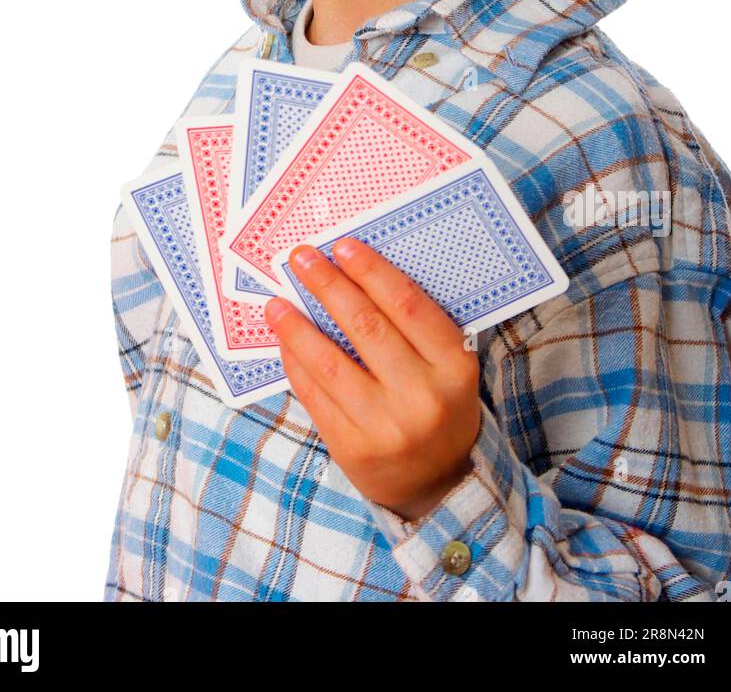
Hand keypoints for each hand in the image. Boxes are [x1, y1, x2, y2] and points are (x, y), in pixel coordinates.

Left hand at [263, 237, 480, 522]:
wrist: (440, 484)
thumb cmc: (439, 406)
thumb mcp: (447, 366)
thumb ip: (412, 328)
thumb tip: (351, 276)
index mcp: (454, 367)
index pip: (408, 305)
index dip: (372, 272)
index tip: (342, 246)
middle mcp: (423, 397)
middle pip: (367, 328)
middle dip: (329, 287)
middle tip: (301, 258)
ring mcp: (387, 427)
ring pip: (331, 365)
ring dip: (298, 328)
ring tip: (276, 303)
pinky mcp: (354, 450)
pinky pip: (316, 398)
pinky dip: (297, 365)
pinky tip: (285, 342)